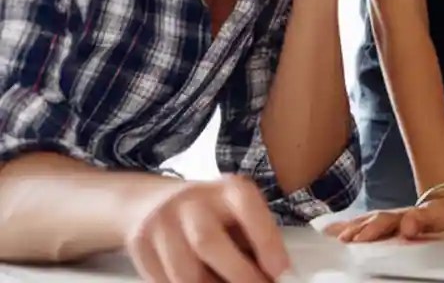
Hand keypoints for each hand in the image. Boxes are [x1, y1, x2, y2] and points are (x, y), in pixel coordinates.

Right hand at [123, 175, 290, 282]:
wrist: (152, 202)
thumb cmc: (211, 212)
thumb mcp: (239, 211)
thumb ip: (255, 238)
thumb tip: (277, 275)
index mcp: (228, 190)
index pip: (249, 211)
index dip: (267, 245)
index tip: (282, 273)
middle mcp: (192, 202)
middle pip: (208, 243)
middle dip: (238, 276)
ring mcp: (162, 223)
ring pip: (183, 273)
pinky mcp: (140, 246)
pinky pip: (165, 282)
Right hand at [325, 193, 443, 243]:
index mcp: (434, 215)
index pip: (424, 216)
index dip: (416, 221)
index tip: (409, 227)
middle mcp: (409, 215)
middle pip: (389, 219)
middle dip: (375, 227)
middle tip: (362, 237)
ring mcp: (395, 219)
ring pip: (373, 221)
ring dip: (357, 229)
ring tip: (342, 238)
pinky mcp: (385, 226)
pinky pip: (363, 225)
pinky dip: (346, 227)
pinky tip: (329, 231)